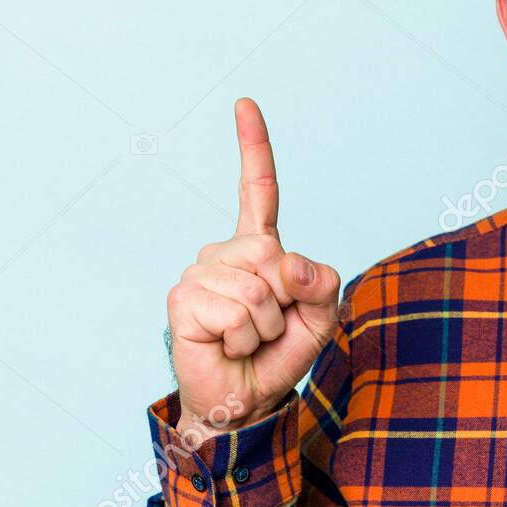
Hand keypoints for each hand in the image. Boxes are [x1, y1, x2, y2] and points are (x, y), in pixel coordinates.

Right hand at [165, 98, 340, 435]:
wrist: (243, 402)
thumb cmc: (277, 356)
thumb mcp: (321, 321)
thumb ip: (322, 286)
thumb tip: (289, 262)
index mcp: (258, 249)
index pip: (257, 190)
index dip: (253, 146)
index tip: (244, 104)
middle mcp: (224, 254)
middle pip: (271, 254)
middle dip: (286, 300)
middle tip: (269, 327)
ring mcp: (199, 273)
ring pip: (257, 288)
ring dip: (265, 325)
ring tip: (249, 340)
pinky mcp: (184, 299)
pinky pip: (236, 310)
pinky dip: (244, 337)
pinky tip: (228, 345)